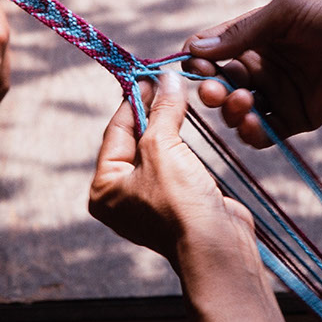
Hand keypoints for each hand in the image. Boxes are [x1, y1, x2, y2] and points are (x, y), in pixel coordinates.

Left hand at [89, 74, 252, 268]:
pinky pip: (175, 165)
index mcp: (104, 187)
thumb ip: (162, 111)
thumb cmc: (179, 202)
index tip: (149, 75)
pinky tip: (191, 127)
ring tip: (179, 97)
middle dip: (152, 111)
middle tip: (166, 82)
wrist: (217, 246)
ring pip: (157, 152)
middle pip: (135, 140)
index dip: (133, 100)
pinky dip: (182, 145)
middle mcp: (122, 196)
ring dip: (169, 126)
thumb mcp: (162, 148)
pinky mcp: (177, 203)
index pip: (115, 131)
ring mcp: (150, 202)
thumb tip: (168, 78)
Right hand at [183, 0, 321, 147]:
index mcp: (254, 38)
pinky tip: (251, 124)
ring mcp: (275, 94)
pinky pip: (261, 134)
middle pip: (218, 83)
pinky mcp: (292, 119)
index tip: (195, 65)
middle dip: (209, 88)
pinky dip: (249, 133)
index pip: (212, 50)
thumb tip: (194, 48)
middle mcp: (260, 67)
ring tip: (243, 102)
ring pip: (235, 111)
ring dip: (229, 110)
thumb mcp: (284, 13)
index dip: (198, 59)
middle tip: (213, 91)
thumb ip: (242, 32)